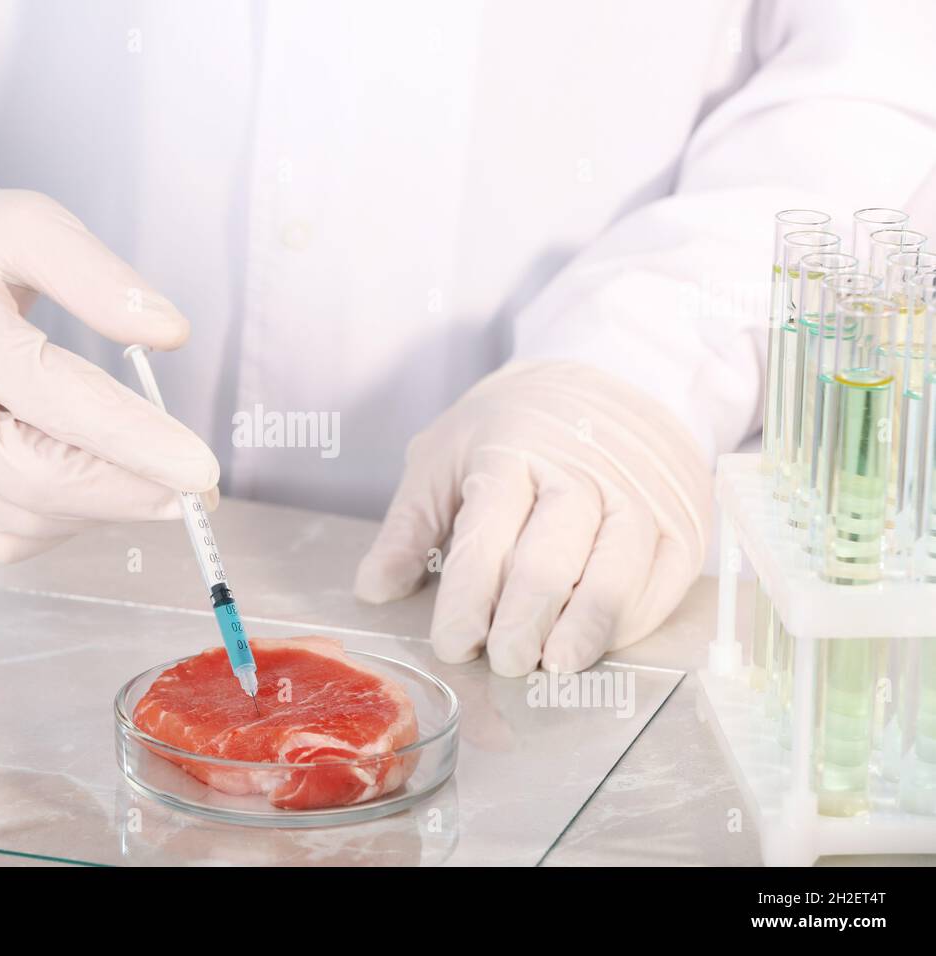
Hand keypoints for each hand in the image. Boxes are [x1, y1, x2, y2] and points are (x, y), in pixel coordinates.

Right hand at [0, 188, 218, 560]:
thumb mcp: (25, 226)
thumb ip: (100, 278)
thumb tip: (172, 332)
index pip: (58, 401)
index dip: (135, 441)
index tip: (201, 470)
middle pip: (39, 481)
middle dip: (129, 492)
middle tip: (195, 488)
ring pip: (23, 520)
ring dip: (97, 508)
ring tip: (140, 472)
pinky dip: (55, 523)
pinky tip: (81, 486)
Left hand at [354, 361, 710, 674]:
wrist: (609, 377)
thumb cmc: (513, 427)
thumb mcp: (444, 454)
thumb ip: (409, 525)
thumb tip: (373, 589)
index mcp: (511, 452)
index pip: (487, 539)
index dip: (468, 601)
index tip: (452, 644)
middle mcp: (581, 472)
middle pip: (551, 562)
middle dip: (522, 623)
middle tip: (503, 662)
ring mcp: (640, 495)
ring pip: (614, 576)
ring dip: (581, 630)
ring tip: (553, 665)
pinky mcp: (682, 520)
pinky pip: (661, 582)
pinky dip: (628, 619)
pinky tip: (598, 640)